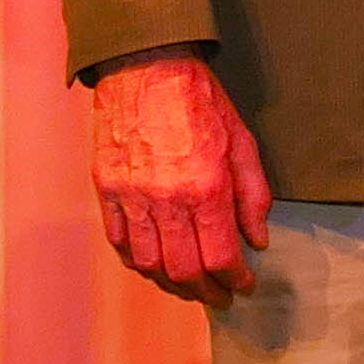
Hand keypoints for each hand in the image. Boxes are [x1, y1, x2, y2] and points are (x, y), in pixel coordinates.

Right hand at [88, 52, 271, 300]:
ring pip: (149, 264)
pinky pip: (119, 242)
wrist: (146, 66)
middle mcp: (166, 199)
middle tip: (220, 296)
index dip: (236, 280)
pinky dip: (138, 262)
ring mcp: (130, 196)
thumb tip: (256, 240)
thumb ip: (253, 196)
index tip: (244, 284)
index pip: (221, 257)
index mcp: (206, 187)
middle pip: (184, 270)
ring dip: (172, 284)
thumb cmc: (199, 100)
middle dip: (207, 292)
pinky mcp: (106, 189)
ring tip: (190, 286)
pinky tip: (155, 265)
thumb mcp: (243, 143)